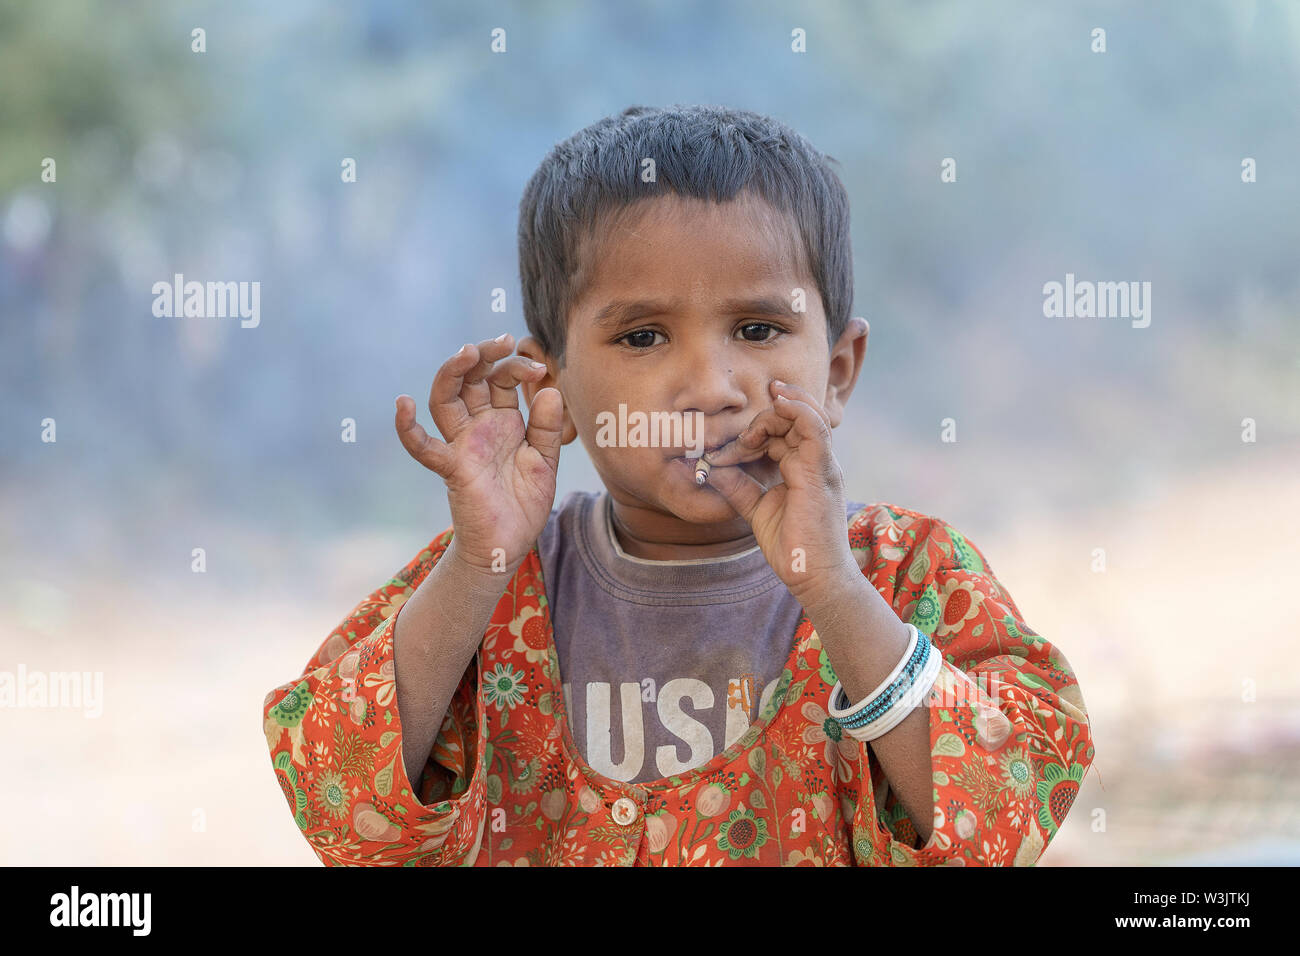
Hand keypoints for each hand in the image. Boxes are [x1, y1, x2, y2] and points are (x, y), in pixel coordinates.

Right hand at [394, 333, 563, 575]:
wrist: (508, 545)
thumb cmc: (523, 503)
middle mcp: (478, 427)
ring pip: (445, 399)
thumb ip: (548, 427)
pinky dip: (407, 428)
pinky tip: (403, 404)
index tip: (540, 367)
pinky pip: (423, 447)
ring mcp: (462, 445)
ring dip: (452, 372)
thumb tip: (551, 389)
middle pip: (470, 379)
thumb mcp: (544, 460)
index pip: (500, 379)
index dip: (516, 366)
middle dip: (485, 354)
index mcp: (502, 421)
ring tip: (468, 352)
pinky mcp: (452, 468)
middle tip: (504, 339)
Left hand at [699, 380, 858, 600]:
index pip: (784, 433)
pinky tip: (777, 404)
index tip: (723, 452)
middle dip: (761, 420)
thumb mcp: (756, 508)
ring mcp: (822, 464)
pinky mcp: (820, 471)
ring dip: (774, 412)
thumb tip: (709, 466)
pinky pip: (813, 426)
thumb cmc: (792, 546)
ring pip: (804, 416)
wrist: (812, 576)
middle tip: (735, 442)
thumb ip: (737, 485)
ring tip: (749, 428)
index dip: (753, 434)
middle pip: (794, 419)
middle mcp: (817, 461)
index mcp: (806, 468)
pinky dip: (796, 408)